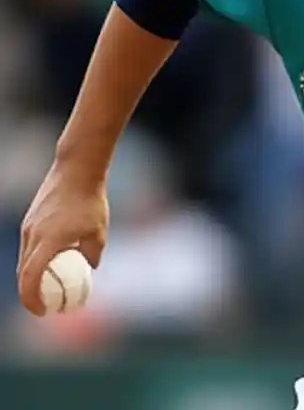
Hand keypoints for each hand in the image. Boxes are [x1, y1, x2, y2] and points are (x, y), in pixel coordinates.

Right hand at [16, 163, 108, 316]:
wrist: (76, 171)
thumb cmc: (91, 201)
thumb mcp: (99, 232)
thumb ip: (93, 254)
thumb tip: (89, 268)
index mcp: (48, 242)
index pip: (31, 278)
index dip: (32, 299)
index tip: (42, 312)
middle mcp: (32, 236)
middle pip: (23, 273)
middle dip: (30, 294)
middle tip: (44, 307)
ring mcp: (29, 227)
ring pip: (24, 260)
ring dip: (32, 277)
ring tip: (47, 288)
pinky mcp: (30, 220)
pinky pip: (29, 247)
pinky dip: (35, 261)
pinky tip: (49, 264)